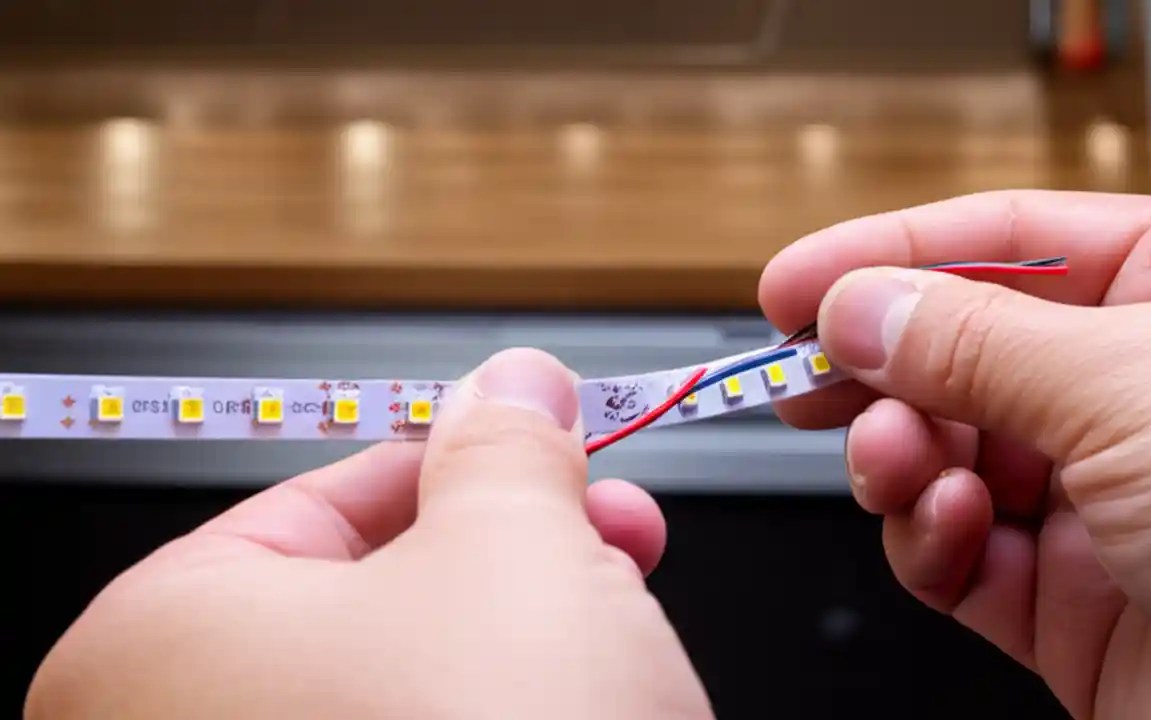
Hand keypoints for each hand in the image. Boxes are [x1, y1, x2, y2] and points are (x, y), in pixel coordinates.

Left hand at [25, 349, 713, 719]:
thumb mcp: (518, 551)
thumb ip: (506, 446)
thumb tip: (515, 384)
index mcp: (163, 637)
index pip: (331, 498)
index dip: (473, 468)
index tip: (561, 457)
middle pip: (380, 604)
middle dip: (524, 565)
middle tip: (620, 542)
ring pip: (419, 697)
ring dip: (533, 654)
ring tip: (620, 656)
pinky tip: (593, 718)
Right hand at [759, 190, 1150, 718]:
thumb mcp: (1135, 388)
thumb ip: (976, 341)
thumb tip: (860, 306)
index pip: (1009, 243)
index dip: (890, 255)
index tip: (793, 284)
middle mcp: (1139, 392)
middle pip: (961, 352)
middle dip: (879, 368)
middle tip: (800, 378)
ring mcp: (1101, 500)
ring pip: (947, 457)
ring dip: (900, 458)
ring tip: (896, 462)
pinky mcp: (1071, 600)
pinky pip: (961, 555)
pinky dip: (931, 540)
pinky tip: (944, 528)